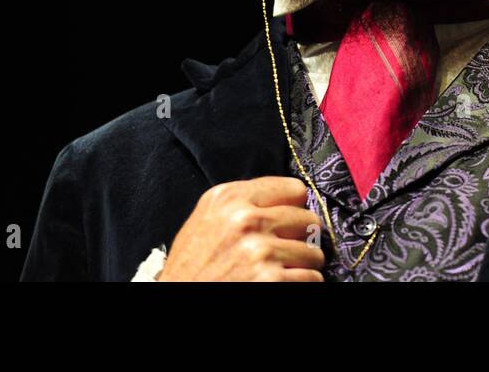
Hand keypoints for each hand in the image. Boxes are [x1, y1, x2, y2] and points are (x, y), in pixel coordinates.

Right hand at [157, 176, 325, 280]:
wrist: (173, 299)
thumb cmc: (191, 266)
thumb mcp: (206, 220)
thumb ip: (242, 204)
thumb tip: (290, 200)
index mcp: (228, 198)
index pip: (295, 189)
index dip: (294, 208)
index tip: (287, 222)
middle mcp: (245, 219)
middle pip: (308, 219)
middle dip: (300, 238)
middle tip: (284, 250)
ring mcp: (259, 251)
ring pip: (314, 252)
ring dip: (302, 265)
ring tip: (279, 270)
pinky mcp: (271, 280)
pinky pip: (313, 278)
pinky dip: (303, 283)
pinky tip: (281, 284)